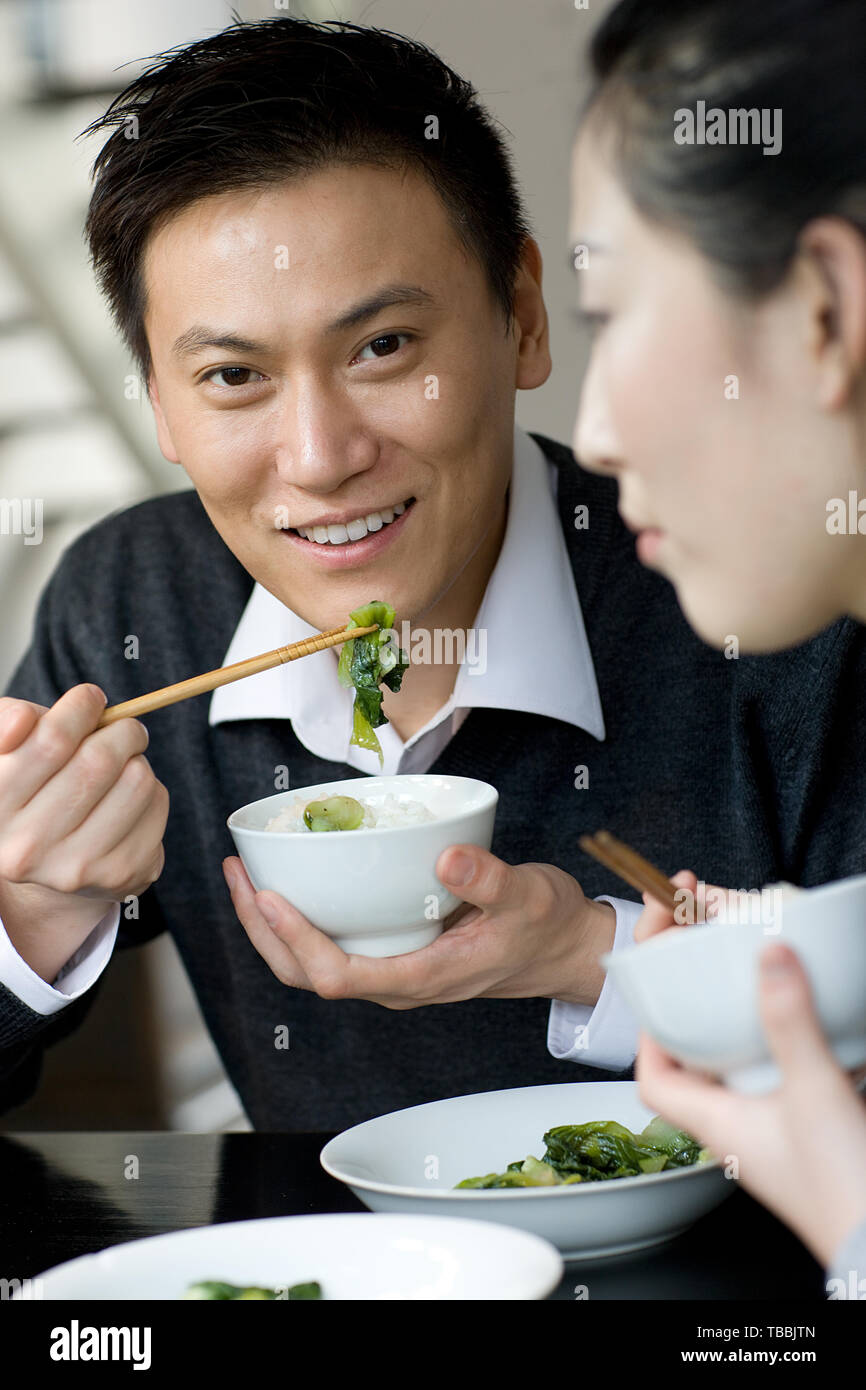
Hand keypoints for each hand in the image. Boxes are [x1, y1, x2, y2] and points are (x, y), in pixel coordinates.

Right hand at [0, 684, 168, 901]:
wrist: (54, 858)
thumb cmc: (33, 784)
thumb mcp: (10, 750)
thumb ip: (10, 722)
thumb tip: (22, 722)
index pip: (51, 740)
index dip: (80, 707)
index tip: (90, 699)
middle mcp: (27, 847)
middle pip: (98, 761)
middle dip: (121, 730)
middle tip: (124, 728)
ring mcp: (75, 867)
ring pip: (137, 780)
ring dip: (137, 760)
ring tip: (123, 766)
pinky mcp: (120, 874)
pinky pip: (157, 804)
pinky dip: (151, 790)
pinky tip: (128, 800)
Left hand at [223, 844, 614, 1009]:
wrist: (563, 948)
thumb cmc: (545, 927)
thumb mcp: (527, 895)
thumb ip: (489, 880)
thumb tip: (446, 859)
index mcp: (423, 977)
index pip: (338, 976)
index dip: (294, 940)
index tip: (268, 896)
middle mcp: (398, 980)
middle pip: (307, 975)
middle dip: (263, 930)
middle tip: (238, 874)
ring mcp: (393, 969)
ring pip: (313, 964)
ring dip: (272, 927)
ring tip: (246, 876)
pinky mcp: (394, 951)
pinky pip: (332, 946)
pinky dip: (300, 919)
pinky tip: (293, 882)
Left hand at [635, 925, 865, 1267]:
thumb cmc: (840, 1192)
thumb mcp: (813, 1092)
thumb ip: (790, 1023)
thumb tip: (769, 958)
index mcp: (717, 1124)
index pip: (654, 1081)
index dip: (647, 1038)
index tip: (658, 997)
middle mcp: (738, 1130)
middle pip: (698, 1071)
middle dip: (702, 1024)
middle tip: (711, 983)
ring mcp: (773, 1136)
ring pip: (744, 1076)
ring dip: (748, 1036)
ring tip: (760, 996)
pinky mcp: (807, 1137)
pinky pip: (785, 1086)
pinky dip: (792, 1054)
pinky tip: (820, 1032)